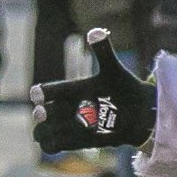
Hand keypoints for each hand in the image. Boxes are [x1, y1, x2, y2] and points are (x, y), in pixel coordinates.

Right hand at [29, 28, 154, 151]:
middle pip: (47, 112)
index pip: (53, 90)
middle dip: (42, 114)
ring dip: (45, 131)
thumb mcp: (113, 69)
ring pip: (49, 129)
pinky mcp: (79, 141)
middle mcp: (69, 107)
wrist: (138, 112)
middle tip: (40, 113)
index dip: (44, 92)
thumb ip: (103, 51)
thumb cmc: (123, 87)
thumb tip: (96, 32)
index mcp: (74, 89)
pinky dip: (52, 145)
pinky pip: (58, 144)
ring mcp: (72, 124)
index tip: (37, 95)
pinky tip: (51, 144)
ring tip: (41, 133)